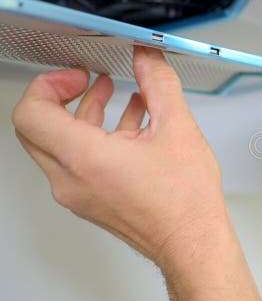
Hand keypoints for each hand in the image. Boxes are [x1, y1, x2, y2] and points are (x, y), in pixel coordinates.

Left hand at [12, 46, 228, 268]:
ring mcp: (78, 193)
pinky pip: (76, 162)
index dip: (49, 85)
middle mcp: (71, 179)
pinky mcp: (90, 201)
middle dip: (61, 96)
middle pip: (37, 128)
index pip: (31, 113)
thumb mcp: (177, 127)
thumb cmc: (185, 201)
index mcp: (85, 158)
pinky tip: (127, 123)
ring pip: (57, 145)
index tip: (76, 75)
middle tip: (84, 80)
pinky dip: (94, 136)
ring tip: (110, 93)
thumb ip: (158, 83)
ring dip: (81, 114)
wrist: (192, 242)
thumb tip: (147, 58)